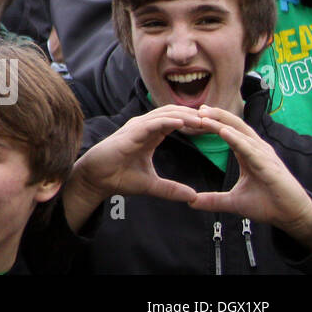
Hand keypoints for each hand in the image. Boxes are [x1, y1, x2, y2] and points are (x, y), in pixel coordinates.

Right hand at [64, 105, 202, 230]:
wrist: (96, 179)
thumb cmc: (118, 177)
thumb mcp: (152, 185)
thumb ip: (172, 189)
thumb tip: (193, 197)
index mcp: (149, 134)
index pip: (176, 121)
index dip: (194, 122)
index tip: (213, 127)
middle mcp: (144, 126)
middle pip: (174, 113)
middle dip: (194, 115)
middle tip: (216, 120)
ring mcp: (137, 127)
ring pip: (166, 114)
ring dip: (186, 116)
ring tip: (205, 120)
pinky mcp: (131, 133)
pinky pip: (153, 123)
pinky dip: (169, 121)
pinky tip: (184, 123)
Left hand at [187, 107, 311, 245]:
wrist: (292, 216)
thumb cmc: (268, 204)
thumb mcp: (234, 202)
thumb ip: (212, 200)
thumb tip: (190, 202)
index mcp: (248, 153)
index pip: (229, 132)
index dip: (214, 123)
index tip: (196, 115)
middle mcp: (257, 150)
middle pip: (235, 126)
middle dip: (216, 116)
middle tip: (197, 109)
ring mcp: (264, 156)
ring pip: (240, 134)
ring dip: (221, 124)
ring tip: (203, 116)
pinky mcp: (269, 165)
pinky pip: (250, 149)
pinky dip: (236, 139)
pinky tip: (223, 132)